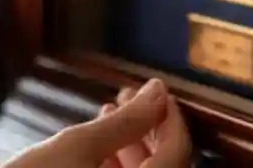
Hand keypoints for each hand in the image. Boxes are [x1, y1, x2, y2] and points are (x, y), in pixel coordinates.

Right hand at [4, 79, 192, 167]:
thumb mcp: (74, 148)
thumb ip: (125, 121)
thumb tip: (157, 91)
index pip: (179, 153)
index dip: (172, 116)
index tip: (158, 92)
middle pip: (165, 167)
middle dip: (149, 129)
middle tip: (132, 99)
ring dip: (133, 146)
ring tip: (109, 115)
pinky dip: (117, 167)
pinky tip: (96, 146)